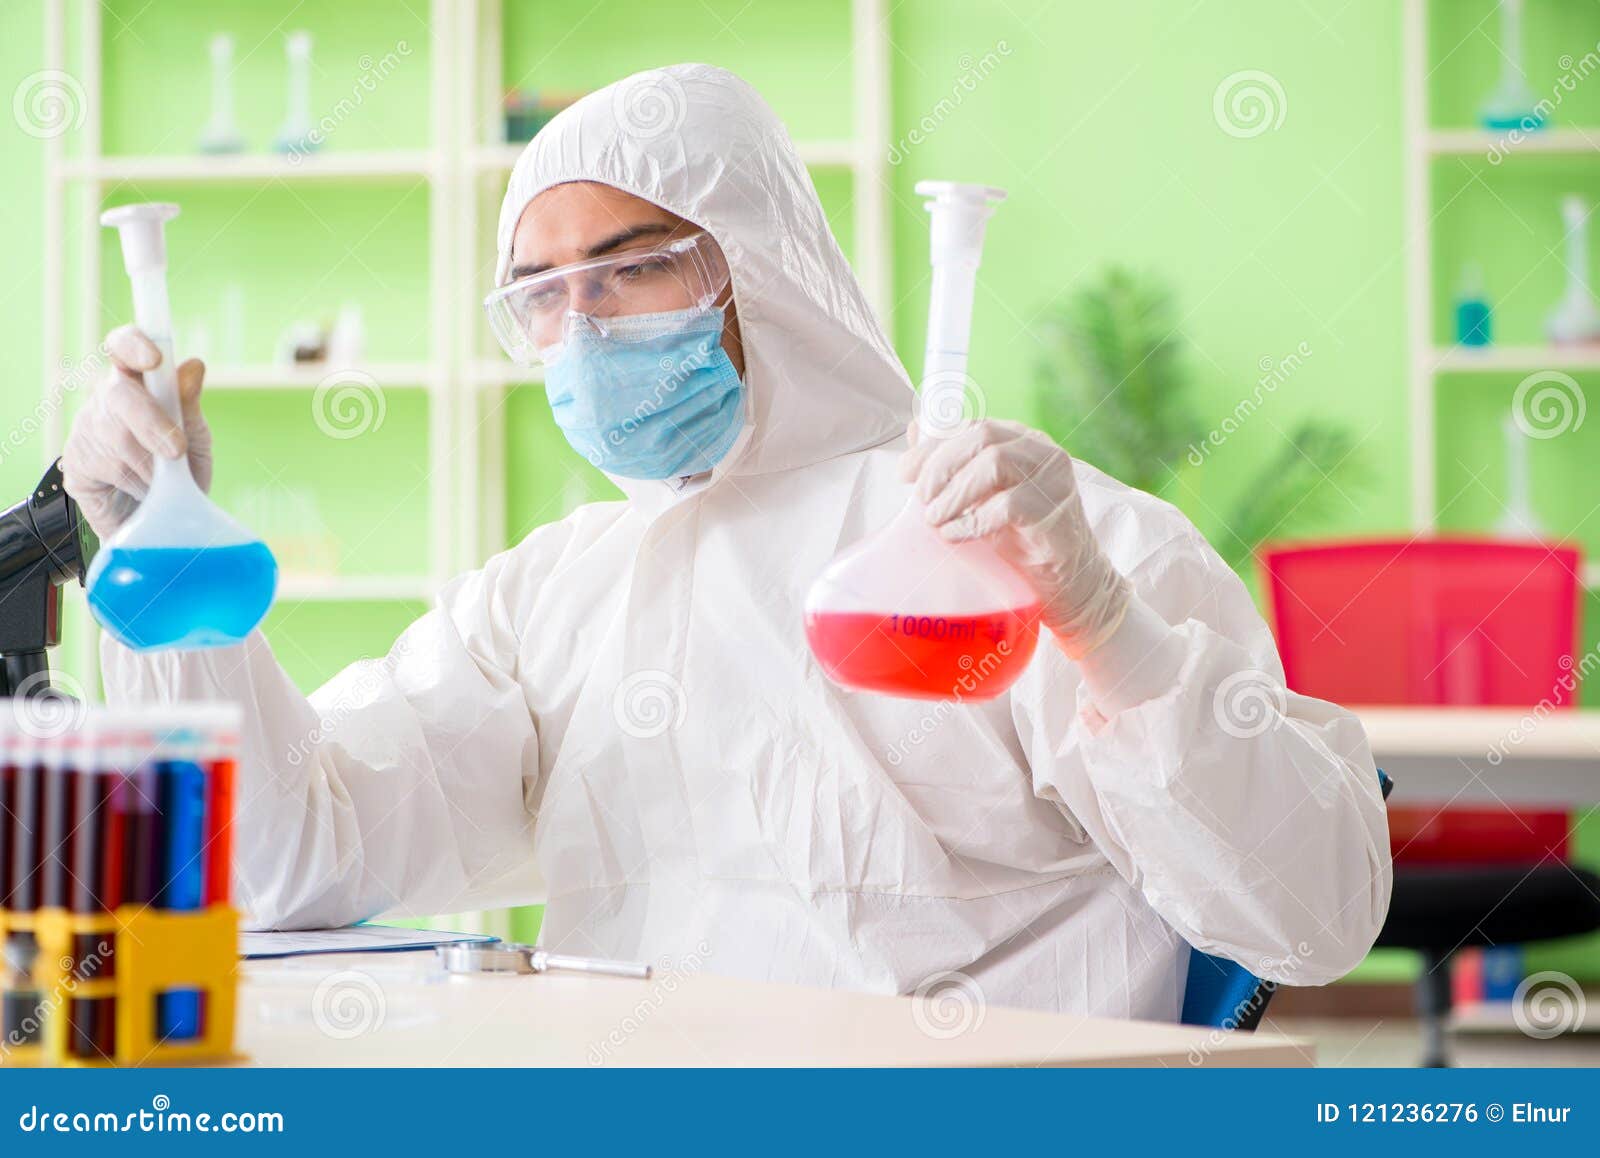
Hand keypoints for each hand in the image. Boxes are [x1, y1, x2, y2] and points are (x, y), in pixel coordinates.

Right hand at [60, 325, 211, 537]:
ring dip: (151, 466)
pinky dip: (134, 485)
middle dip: (151, 423)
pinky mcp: (76, 464)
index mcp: (138, 382)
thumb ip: (190, 405)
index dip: (134, 345)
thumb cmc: (180, 470)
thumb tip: (193, 366)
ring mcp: (87, 430)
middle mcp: (108, 400)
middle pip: (120, 396)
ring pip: (116, 440)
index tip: (154, 360)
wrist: (165, 519)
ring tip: (167, 480)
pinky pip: (105, 470)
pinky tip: (144, 491)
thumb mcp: (195, 438)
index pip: (124, 347)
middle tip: (176, 450)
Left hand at [899, 419, 1130, 655]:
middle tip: (922, 499)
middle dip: (941, 466)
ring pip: (994, 462)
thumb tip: (916, 430)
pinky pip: (1007, 505)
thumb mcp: (981, 499)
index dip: (933, 446)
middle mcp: (1041, 451)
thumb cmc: (1022, 539)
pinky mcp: (1055, 511)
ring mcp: (1053, 478)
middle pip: (982, 435)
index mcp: (1022, 441)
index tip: (904, 473)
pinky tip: (956, 535)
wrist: (1069, 584)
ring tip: (936, 519)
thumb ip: (955, 466)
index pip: (972, 425)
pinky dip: (972, 521)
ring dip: (955, 493)